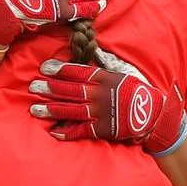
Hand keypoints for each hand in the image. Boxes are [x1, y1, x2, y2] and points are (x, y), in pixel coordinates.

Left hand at [28, 52, 186, 154]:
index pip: (78, 72)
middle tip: (32, 87)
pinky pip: (82, 131)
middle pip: (70, 91)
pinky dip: (67, 132)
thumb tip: (93, 53)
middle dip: (50, 89)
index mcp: (105, 79)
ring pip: (71, 110)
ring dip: (52, 110)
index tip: (44, 68)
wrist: (154, 115)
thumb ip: (105, 66)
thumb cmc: (138, 91)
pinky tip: (54, 132)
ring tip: (35, 109)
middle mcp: (100, 95)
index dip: (60, 70)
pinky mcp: (103, 129)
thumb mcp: (123, 73)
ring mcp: (101, 113)